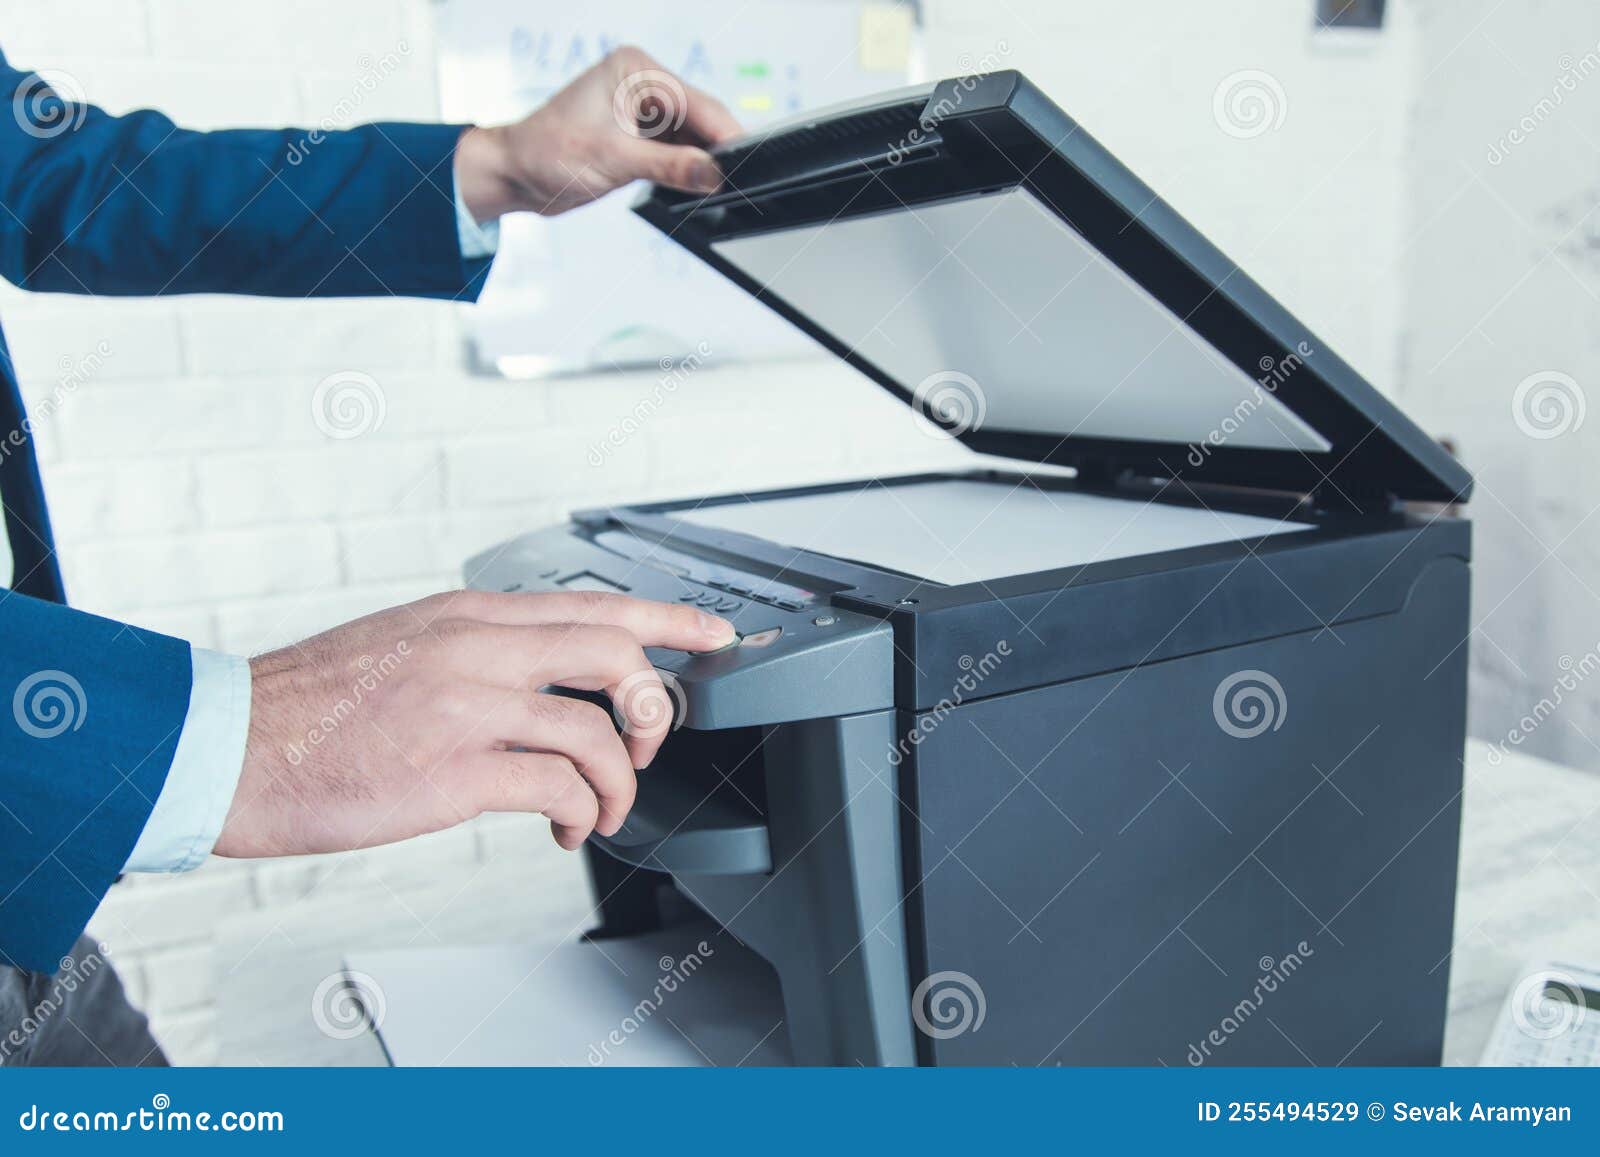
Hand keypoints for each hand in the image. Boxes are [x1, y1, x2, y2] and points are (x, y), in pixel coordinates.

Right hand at [214, 590, 734, 857]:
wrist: (232, 747)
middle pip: (616, 653)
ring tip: (600, 809)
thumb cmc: (312, 708)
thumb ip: (476, 651)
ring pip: (598, 730)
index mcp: (467, 615)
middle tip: (646, 742)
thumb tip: (541, 679)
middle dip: (653, 704)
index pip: (593, 601)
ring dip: (621, 780)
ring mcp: (468, 705)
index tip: (715, 632)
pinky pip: (561, 786)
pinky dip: (583, 812)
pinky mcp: (455, 769)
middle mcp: (476, 647)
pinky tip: (565, 827)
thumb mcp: (403, 645)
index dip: (669, 617)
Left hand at [454, 45, 741, 219]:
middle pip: (700, 118)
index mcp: (634, 70)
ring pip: (693, 138)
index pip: (696, 101)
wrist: (514, 174)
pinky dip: (688, 170)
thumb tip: (713, 174)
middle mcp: (642, 84)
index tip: (751, 162)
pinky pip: (678, 152)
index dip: (726, 135)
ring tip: (721, 188)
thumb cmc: (545, 152)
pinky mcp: (641, 137)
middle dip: (719, 150)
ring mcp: (643, 110)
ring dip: (705, 163)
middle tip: (743, 182)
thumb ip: (668, 166)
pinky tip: (698, 187)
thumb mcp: (612, 160)